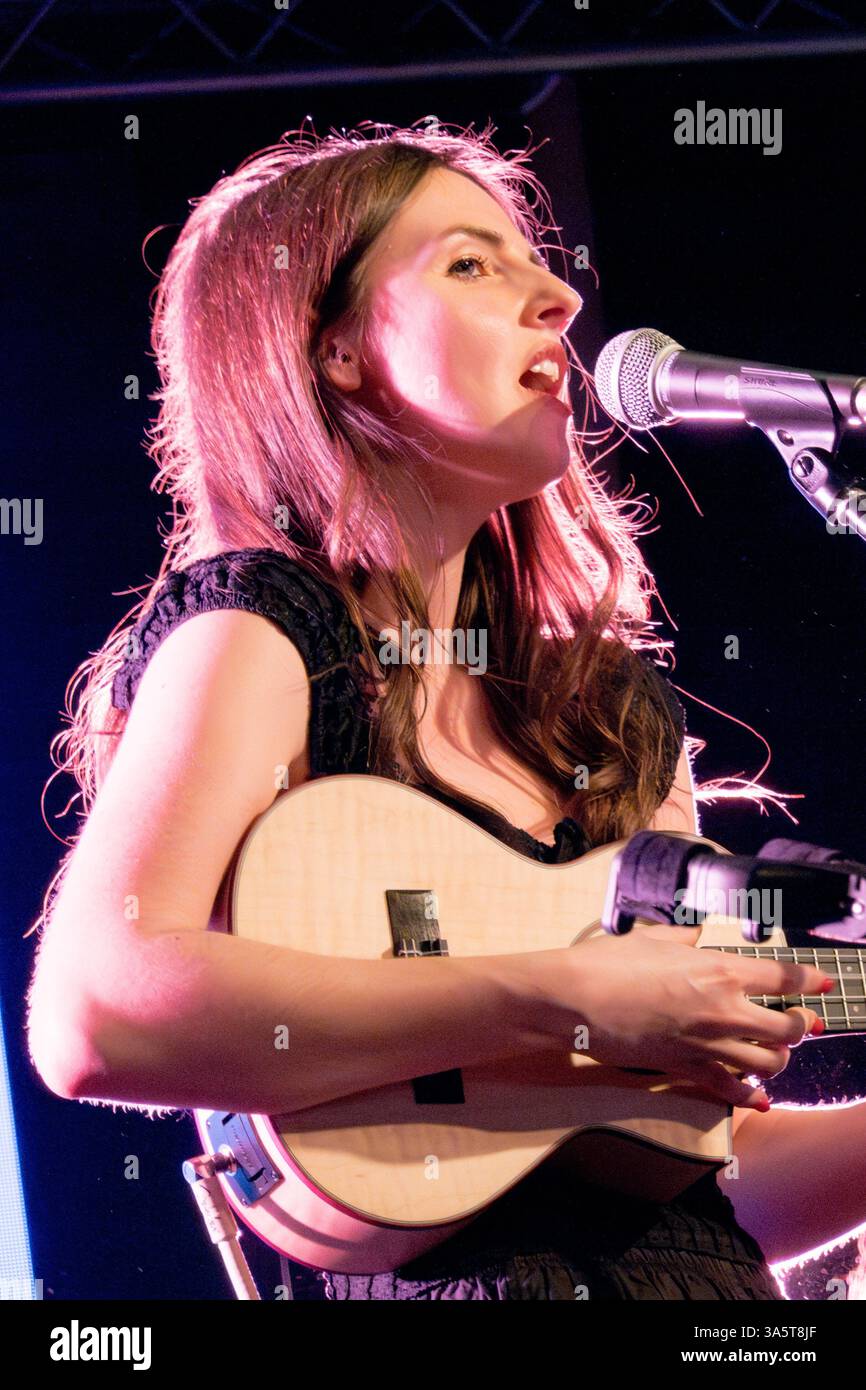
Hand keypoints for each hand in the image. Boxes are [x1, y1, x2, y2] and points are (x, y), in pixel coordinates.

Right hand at [538, 923, 829, 1109]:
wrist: (574, 998)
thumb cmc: (608, 962)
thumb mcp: (652, 938)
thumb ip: (684, 936)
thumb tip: (696, 932)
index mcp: (719, 970)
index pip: (784, 978)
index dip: (811, 982)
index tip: (823, 984)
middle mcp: (722, 1010)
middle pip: (788, 1028)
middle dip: (800, 1025)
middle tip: (800, 1019)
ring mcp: (705, 1044)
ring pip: (768, 1062)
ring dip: (779, 1057)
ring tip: (775, 1049)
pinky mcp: (684, 1069)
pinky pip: (729, 1090)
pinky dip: (749, 1096)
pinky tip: (759, 1097)